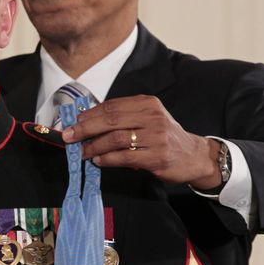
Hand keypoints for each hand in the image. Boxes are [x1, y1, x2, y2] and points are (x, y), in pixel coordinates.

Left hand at [61, 95, 220, 187]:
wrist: (194, 156)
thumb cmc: (164, 136)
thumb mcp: (148, 119)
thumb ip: (123, 118)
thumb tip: (87, 121)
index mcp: (147, 103)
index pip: (111, 106)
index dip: (89, 114)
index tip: (73, 122)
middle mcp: (152, 117)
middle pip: (110, 120)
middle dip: (85, 128)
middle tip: (69, 137)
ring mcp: (156, 137)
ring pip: (115, 139)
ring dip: (94, 146)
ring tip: (83, 152)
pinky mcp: (157, 157)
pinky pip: (125, 157)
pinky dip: (107, 159)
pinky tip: (98, 161)